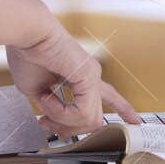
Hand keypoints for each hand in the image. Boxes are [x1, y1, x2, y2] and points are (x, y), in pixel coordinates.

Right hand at [8, 23, 140, 137]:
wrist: (28, 34)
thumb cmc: (28, 54)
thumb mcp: (37, 90)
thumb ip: (50, 106)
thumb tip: (54, 121)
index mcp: (81, 76)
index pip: (108, 95)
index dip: (122, 108)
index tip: (136, 121)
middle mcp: (92, 75)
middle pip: (94, 118)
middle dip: (69, 129)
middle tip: (45, 122)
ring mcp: (93, 75)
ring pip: (90, 120)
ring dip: (61, 120)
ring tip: (44, 105)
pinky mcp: (89, 76)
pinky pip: (82, 112)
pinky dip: (61, 113)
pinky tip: (48, 98)